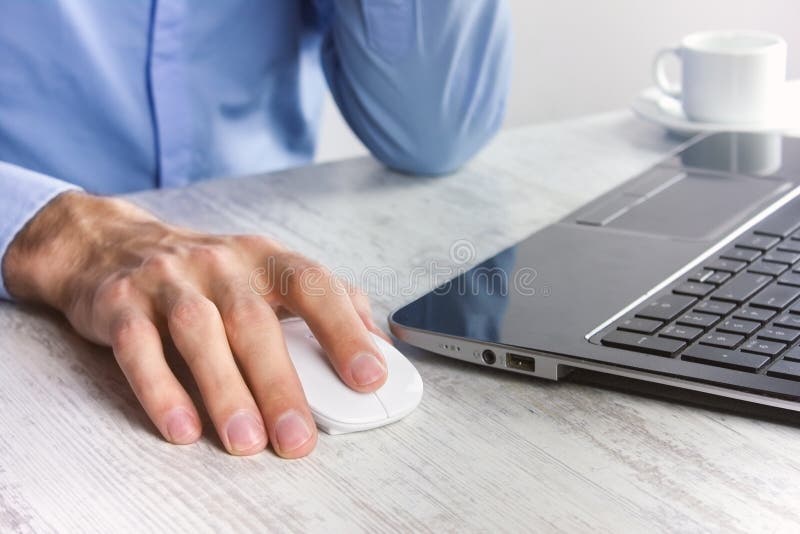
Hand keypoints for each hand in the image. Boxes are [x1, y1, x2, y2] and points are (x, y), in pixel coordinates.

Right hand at [3, 192, 389, 456]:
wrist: (111, 246)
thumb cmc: (208, 273)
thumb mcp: (269, 273)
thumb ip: (327, 302)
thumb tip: (380, 345)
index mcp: (265, 258)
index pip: (314, 285)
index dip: (344, 330)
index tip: (369, 376)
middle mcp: (220, 264)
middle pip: (254, 321)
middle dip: (279, 383)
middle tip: (298, 436)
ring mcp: (168, 281)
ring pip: (199, 333)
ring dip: (224, 390)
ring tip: (246, 439)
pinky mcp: (121, 304)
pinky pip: (139, 347)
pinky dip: (160, 389)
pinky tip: (183, 426)